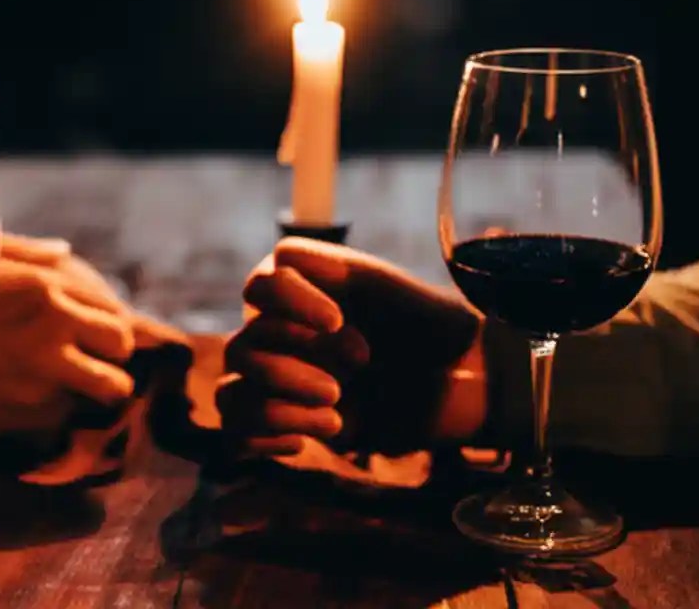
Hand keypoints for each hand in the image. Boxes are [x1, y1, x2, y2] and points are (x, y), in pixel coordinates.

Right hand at [0, 231, 136, 439]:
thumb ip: (17, 247)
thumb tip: (65, 253)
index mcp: (39, 288)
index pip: (111, 307)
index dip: (105, 317)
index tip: (91, 325)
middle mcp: (49, 336)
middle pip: (122, 350)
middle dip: (110, 352)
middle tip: (87, 355)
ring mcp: (36, 384)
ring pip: (104, 393)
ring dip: (93, 388)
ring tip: (67, 383)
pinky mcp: (14, 423)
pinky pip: (63, 422)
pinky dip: (57, 414)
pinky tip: (29, 401)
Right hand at [219, 237, 486, 457]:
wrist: (466, 385)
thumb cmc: (430, 327)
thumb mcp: (388, 288)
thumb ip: (336, 268)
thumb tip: (281, 258)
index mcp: (304, 294)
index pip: (259, 286)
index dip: (287, 303)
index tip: (336, 320)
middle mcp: (285, 335)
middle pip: (242, 345)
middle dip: (296, 361)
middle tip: (361, 364)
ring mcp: (284, 383)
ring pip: (231, 391)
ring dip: (278, 404)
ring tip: (337, 413)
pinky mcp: (291, 425)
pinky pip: (237, 433)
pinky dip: (263, 436)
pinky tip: (304, 441)